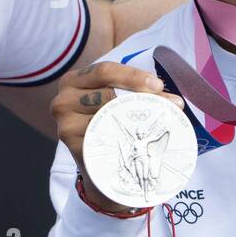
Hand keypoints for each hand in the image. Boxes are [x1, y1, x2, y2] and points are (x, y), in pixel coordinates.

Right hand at [51, 61, 184, 212]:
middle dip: (144, 97)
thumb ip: (132, 91)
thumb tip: (171, 99)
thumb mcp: (114, 101)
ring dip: (140, 118)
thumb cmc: (108, 124)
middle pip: (107, 93)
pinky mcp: (71, 147)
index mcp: (73, 81)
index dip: (132, 76)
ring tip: (165, 121)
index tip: (158, 85)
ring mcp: (65, 125)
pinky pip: (104, 138)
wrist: (98, 165)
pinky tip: (142, 141)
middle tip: (172, 105)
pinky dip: (126, 138)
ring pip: (108, 115)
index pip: (104, 71)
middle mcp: (63, 100)